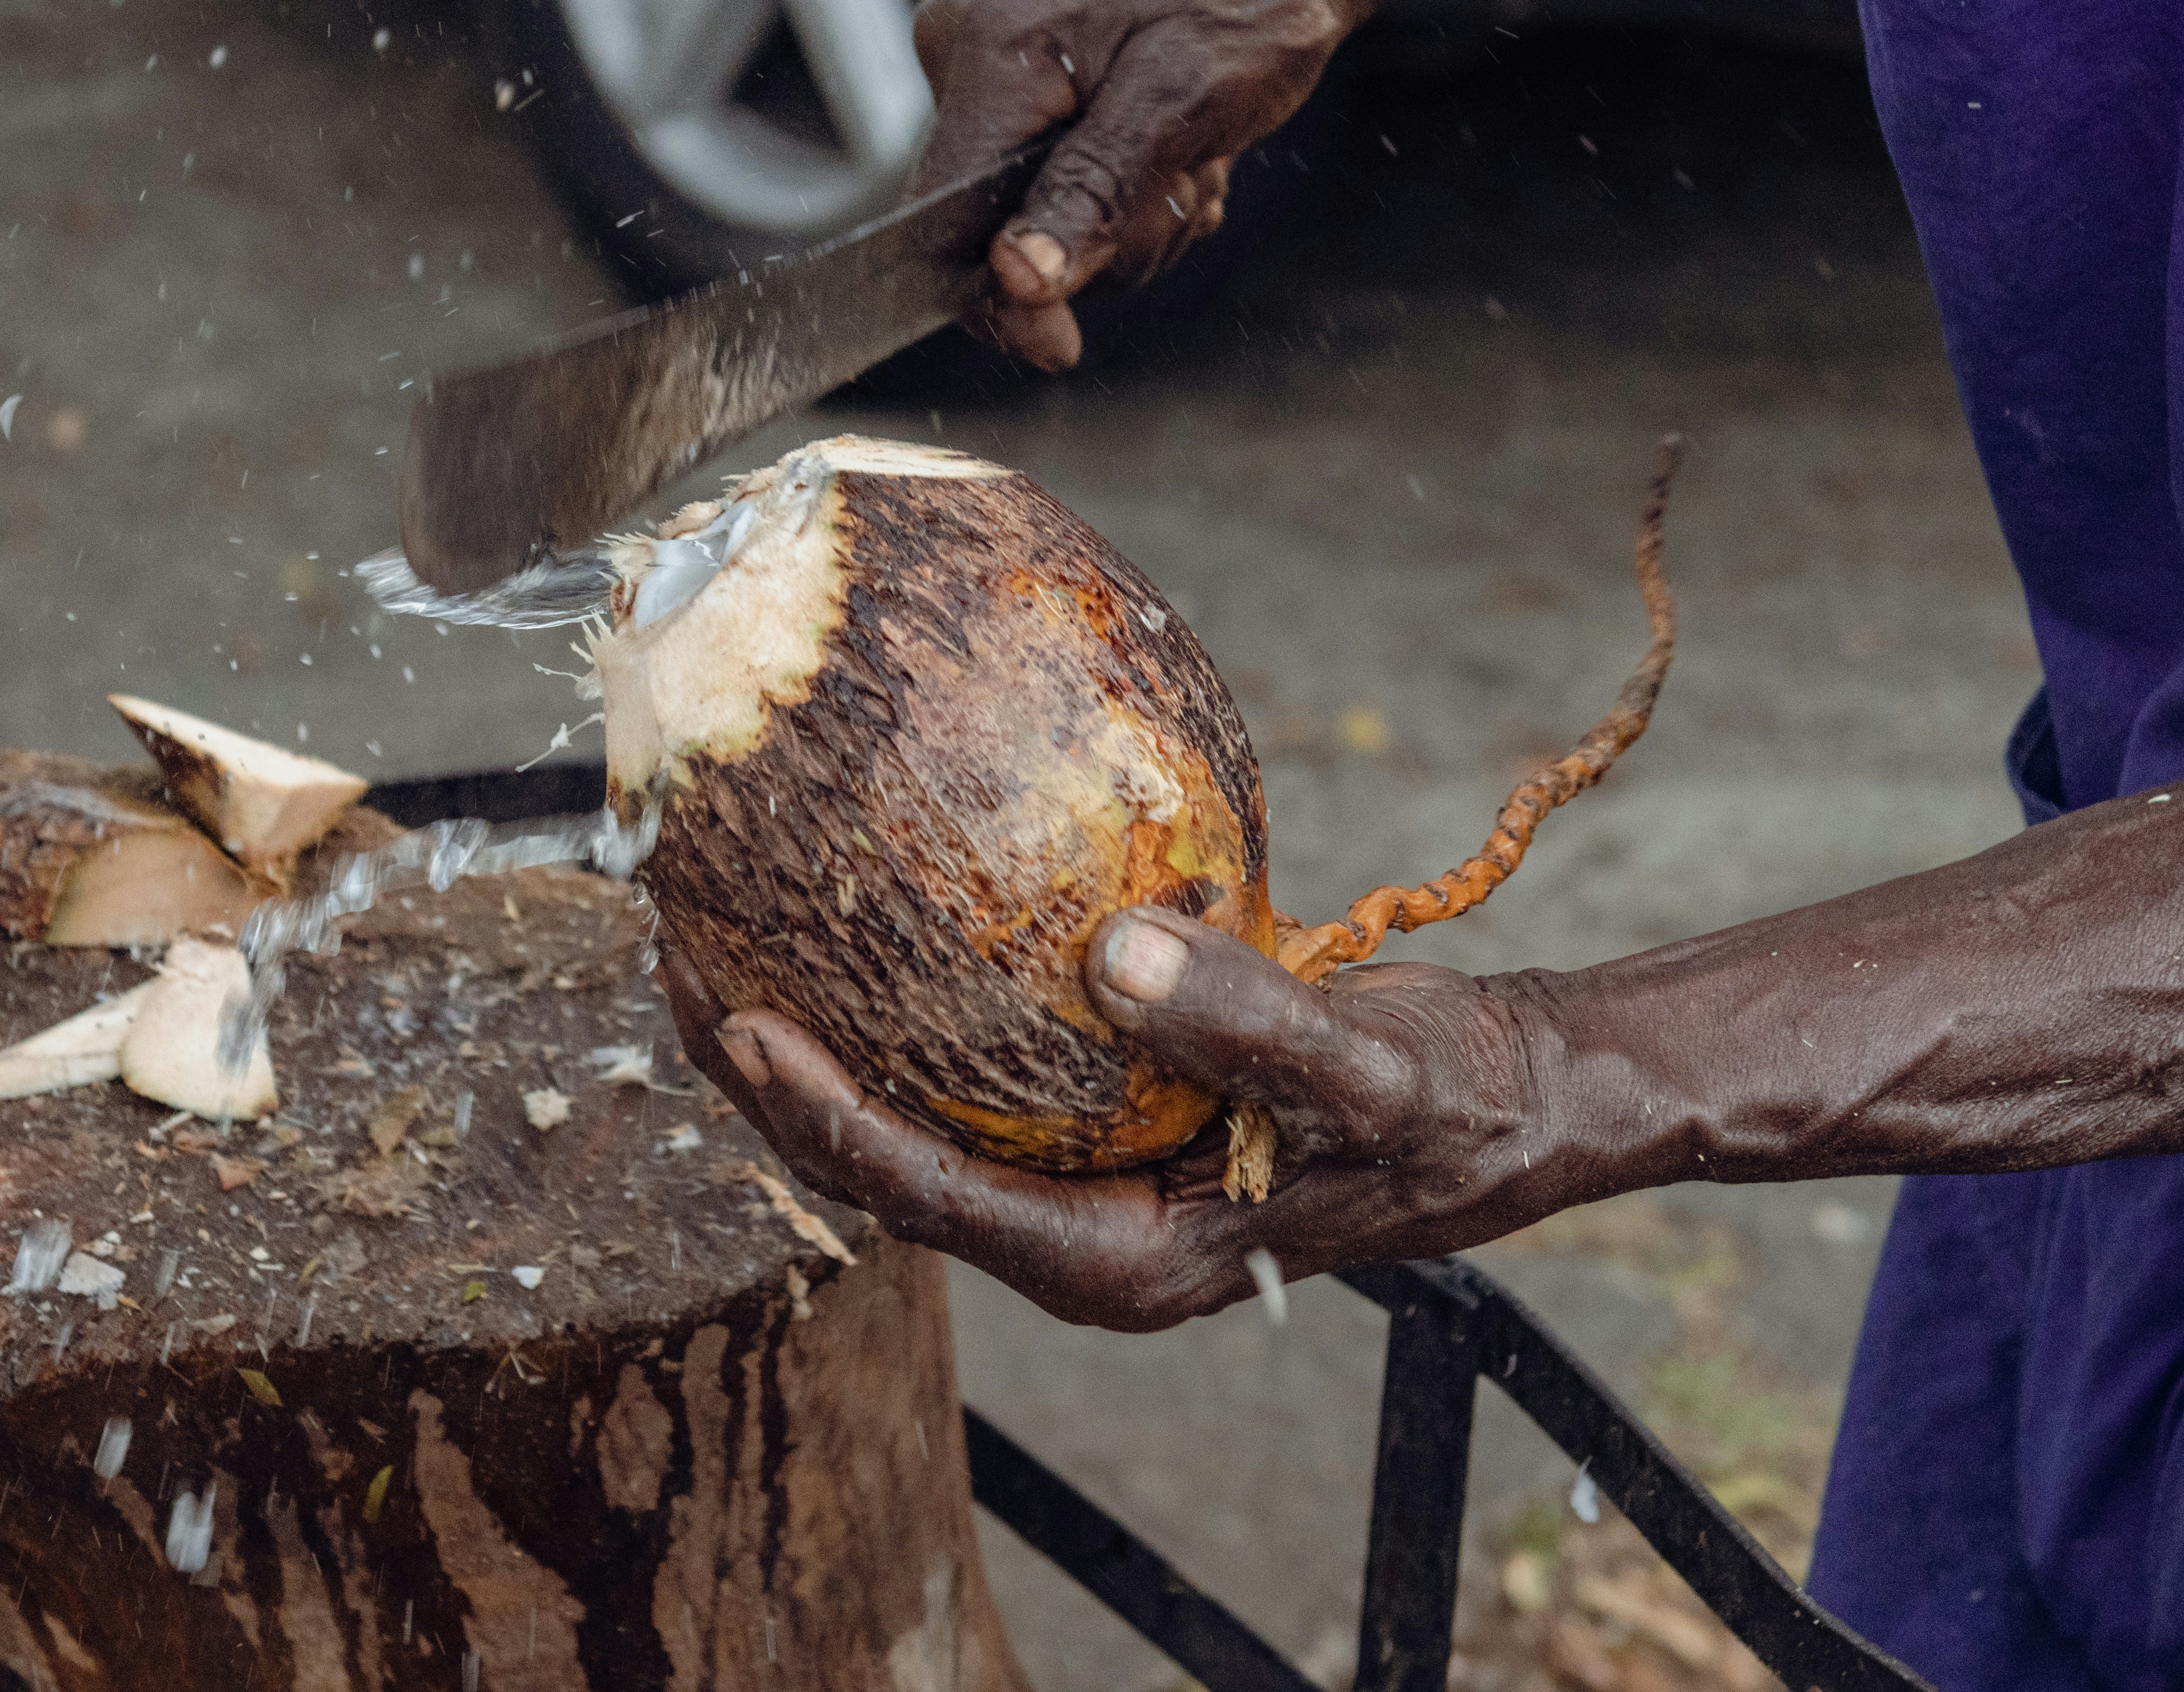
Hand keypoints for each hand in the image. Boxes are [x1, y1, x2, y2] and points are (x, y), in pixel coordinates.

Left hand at [661, 908, 1598, 1330]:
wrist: (1513, 1100)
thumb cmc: (1447, 1105)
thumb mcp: (1364, 1068)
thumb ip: (1245, 1022)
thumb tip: (1112, 955)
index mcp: (1120, 1261)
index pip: (925, 1194)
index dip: (821, 1114)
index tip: (736, 1022)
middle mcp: (1081, 1231)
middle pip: (879, 1164)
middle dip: (764, 1078)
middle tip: (670, 957)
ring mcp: (1084, 1178)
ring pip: (907, 1119)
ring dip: (810, 1034)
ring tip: (709, 931)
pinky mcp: (1098, 1120)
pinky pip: (967, 1071)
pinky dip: (894, 1004)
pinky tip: (845, 922)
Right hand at [908, 0, 1355, 369]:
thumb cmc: (1243, 9)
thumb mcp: (1180, 108)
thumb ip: (1091, 194)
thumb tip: (1015, 280)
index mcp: (990, 46)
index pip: (945, 214)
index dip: (996, 294)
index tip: (1059, 346)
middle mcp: (967, 58)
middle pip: (994, 232)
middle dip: (1100, 239)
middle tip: (1184, 182)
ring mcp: (991, 84)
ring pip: (1040, 233)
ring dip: (1132, 225)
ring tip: (1190, 158)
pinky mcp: (1022, 109)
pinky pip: (1060, 210)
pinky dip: (1129, 206)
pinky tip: (1177, 157)